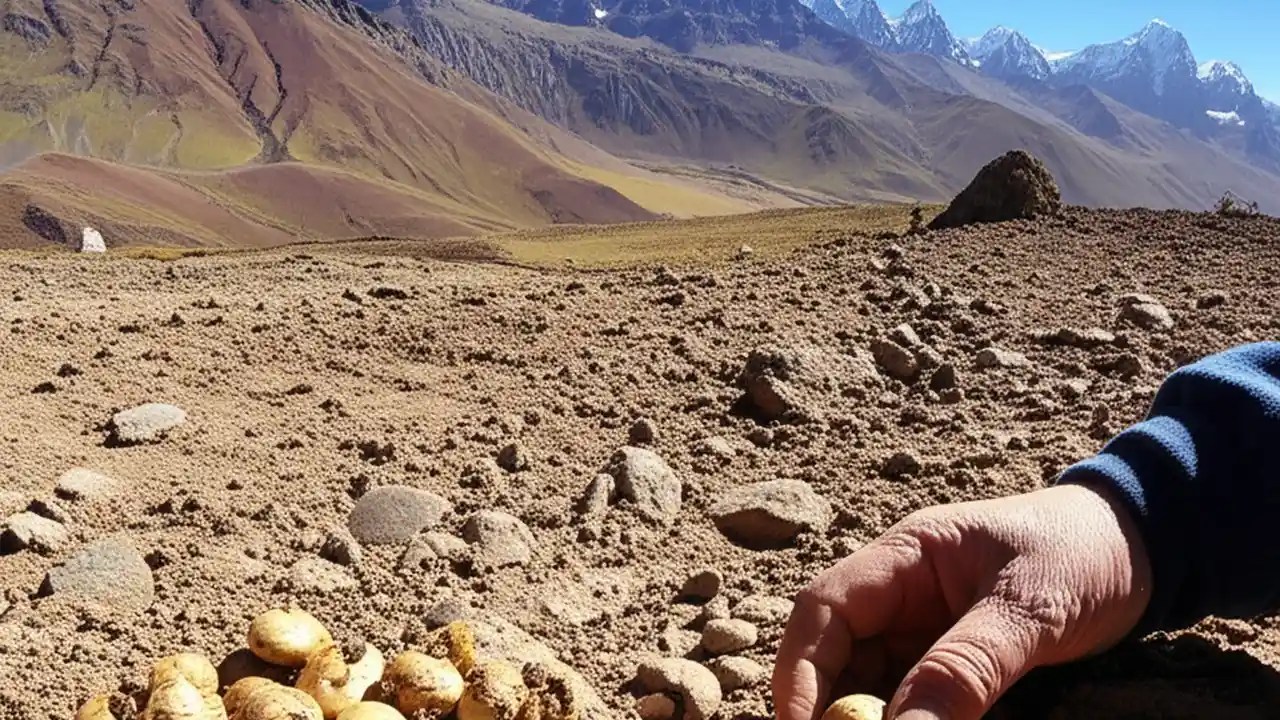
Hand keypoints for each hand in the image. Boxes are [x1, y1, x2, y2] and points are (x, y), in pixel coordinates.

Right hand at [772, 482, 1152, 719]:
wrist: (1144, 549)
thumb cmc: (1084, 555)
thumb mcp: (1028, 611)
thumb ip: (965, 668)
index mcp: (905, 555)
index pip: (822, 608)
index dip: (800, 671)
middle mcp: (901, 592)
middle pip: (836, 654)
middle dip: (830, 707)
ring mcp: (925, 627)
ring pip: (872, 683)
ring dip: (873, 716)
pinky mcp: (954, 658)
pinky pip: (914, 699)